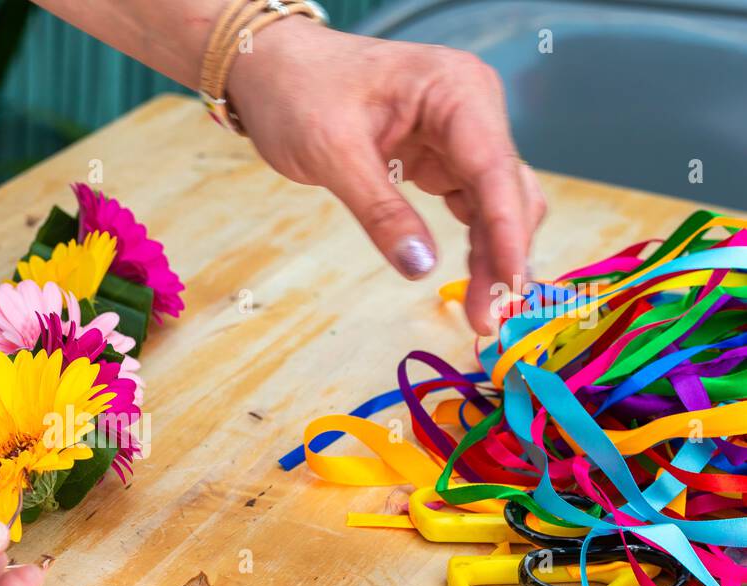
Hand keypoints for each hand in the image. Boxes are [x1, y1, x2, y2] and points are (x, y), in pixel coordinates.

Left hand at [228, 22, 545, 334]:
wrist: (272, 69)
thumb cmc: (298, 92)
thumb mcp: (332, 153)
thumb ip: (380, 211)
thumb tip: (421, 267)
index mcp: (455, 89)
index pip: (494, 169)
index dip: (507, 232)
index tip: (512, 285)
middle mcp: (470, 107)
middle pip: (505, 190)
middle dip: (503, 253)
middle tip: (490, 318)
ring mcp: (459, 134)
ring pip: (495, 203)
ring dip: (492, 254)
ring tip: (482, 312)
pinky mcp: (441, 158)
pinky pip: (471, 204)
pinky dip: (474, 242)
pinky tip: (472, 281)